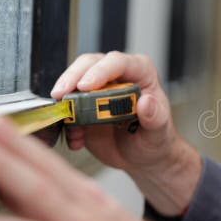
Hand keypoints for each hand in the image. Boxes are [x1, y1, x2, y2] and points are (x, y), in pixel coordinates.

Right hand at [51, 52, 200, 214]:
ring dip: (65, 101)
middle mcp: (116, 77)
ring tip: (67, 122)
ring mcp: (97, 91)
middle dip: (72, 78)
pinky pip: (68, 110)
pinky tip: (76, 141)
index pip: (119, 62)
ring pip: (73, 83)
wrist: (144, 157)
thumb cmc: (156, 138)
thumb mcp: (159, 131)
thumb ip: (155, 117)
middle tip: (61, 95)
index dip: (100, 71)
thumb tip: (146, 102)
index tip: (86, 86)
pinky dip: (67, 125)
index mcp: (140, 73)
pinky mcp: (83, 108)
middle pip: (89, 64)